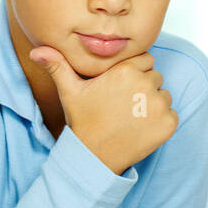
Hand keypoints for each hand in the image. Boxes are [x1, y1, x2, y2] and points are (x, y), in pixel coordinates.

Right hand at [29, 46, 177, 175]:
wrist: (94, 156)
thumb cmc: (83, 121)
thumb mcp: (69, 91)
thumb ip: (58, 66)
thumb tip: (36, 50)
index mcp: (126, 70)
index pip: (145, 60)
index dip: (134, 72)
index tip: (121, 88)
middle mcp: (145, 84)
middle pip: (155, 77)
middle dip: (143, 88)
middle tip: (124, 105)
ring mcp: (159, 105)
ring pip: (164, 95)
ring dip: (153, 104)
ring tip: (131, 117)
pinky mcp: (168, 124)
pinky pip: (172, 114)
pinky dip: (161, 121)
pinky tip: (141, 128)